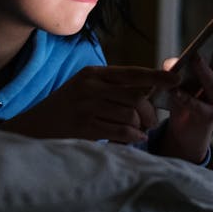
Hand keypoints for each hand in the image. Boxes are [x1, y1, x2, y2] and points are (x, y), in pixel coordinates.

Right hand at [0, 66, 180, 142]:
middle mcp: (90, 86)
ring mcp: (86, 106)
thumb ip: (112, 87)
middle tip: (153, 122)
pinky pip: (119, 130)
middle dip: (150, 112)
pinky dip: (132, 136)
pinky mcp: (84, 126)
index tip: (176, 80)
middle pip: (135, 96)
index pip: (132, 73)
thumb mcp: (86, 88)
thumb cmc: (67, 108)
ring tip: (141, 132)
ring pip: (130, 114)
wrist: (35, 126)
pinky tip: (134, 138)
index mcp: (93, 74)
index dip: (157, 76)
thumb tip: (148, 90)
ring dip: (141, 126)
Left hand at [158, 20, 212, 161]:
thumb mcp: (183, 76)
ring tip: (195, 57)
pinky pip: (195, 105)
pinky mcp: (206, 116)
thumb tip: (173, 63)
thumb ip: (180, 65)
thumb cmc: (187, 98)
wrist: (187, 133)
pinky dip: (184, 97)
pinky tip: (174, 91)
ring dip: (205, 69)